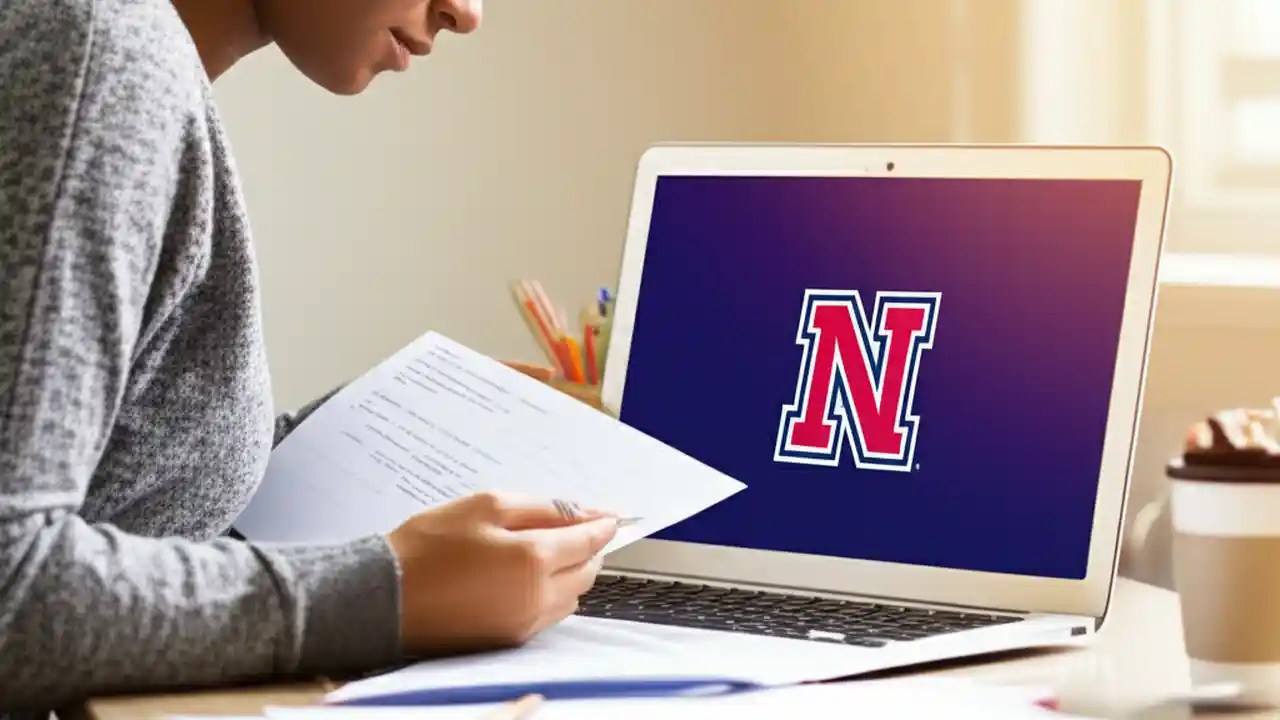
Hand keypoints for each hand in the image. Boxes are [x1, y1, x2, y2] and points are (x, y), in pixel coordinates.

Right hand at [386, 491, 617, 654]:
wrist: (384, 596)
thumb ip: (543, 508)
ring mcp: (524, 623)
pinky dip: (549, 593)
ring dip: (569, 572)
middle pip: (588, 571)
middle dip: (586, 548)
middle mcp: (536, 598)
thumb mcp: (486, 505)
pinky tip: (524, 576)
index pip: (588, 541)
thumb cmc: (428, 546)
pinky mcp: (510, 639)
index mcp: (533, 560)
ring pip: (572, 596)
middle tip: (570, 527)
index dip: (602, 525)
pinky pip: (549, 614)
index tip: (611, 516)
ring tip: (540, 549)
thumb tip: (584, 512)